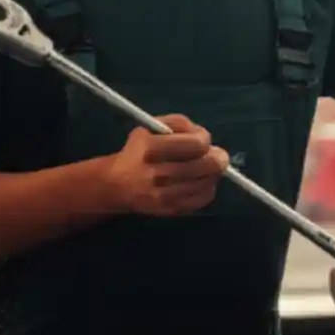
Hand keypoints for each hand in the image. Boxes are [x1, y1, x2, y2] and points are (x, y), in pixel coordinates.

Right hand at [103, 114, 229, 216]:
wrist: (116, 185)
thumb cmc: (138, 150)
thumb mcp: (151, 127)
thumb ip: (179, 124)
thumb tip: (204, 137)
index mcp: (151, 149)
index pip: (197, 145)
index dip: (205, 139)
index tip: (203, 139)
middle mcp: (157, 174)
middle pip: (208, 166)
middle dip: (218, 158)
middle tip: (217, 155)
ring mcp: (165, 196)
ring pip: (208, 182)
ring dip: (212, 173)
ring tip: (205, 167)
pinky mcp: (170, 210)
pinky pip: (203, 198)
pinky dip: (207, 188)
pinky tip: (199, 181)